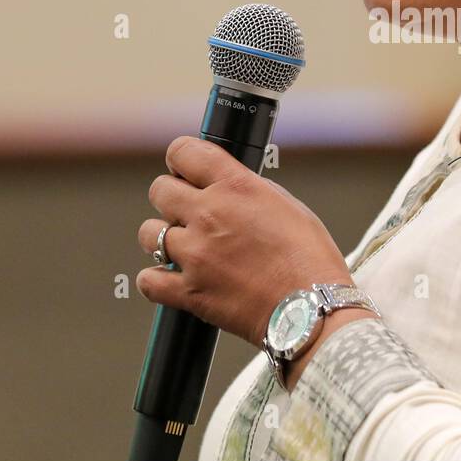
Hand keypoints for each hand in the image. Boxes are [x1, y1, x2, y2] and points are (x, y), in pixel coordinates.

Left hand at [136, 136, 354, 349]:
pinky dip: (156, 280)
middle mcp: (209, 214)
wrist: (313, 308)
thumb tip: (227, 189)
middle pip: (160, 191)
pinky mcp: (188, 292)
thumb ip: (249, 191)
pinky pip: (148, 280)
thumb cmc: (310, 259)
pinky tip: (172, 279)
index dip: (181, 160)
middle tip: (188, 212)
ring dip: (163, 238)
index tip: (185, 170)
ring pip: (149, 234)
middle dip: (171, 198)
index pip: (183, 152)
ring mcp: (195, 254)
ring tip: (184, 248)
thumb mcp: (288, 206)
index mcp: (236, 187)